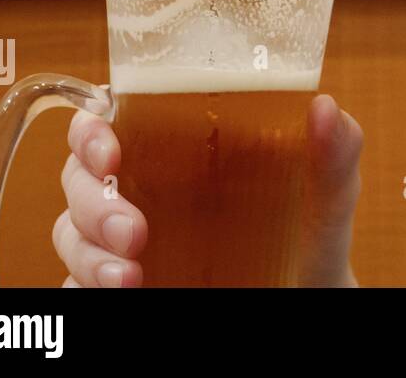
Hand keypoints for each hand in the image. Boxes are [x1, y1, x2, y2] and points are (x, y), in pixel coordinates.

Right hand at [54, 90, 363, 286]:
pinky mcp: (121, 281)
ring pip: (71, 231)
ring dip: (87, 249)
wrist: (309, 296)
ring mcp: (126, 240)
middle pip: (81, 176)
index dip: (92, 128)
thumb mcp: (327, 196)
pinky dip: (86, 284)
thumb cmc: (311, 238)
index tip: (109, 149)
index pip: (114, 118)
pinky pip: (76, 281)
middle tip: (134, 230)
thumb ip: (334, 154)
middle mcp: (146, 187)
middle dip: (92, 200)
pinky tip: (123, 288)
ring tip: (129, 274)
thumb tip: (325, 107)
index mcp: (183, 148)